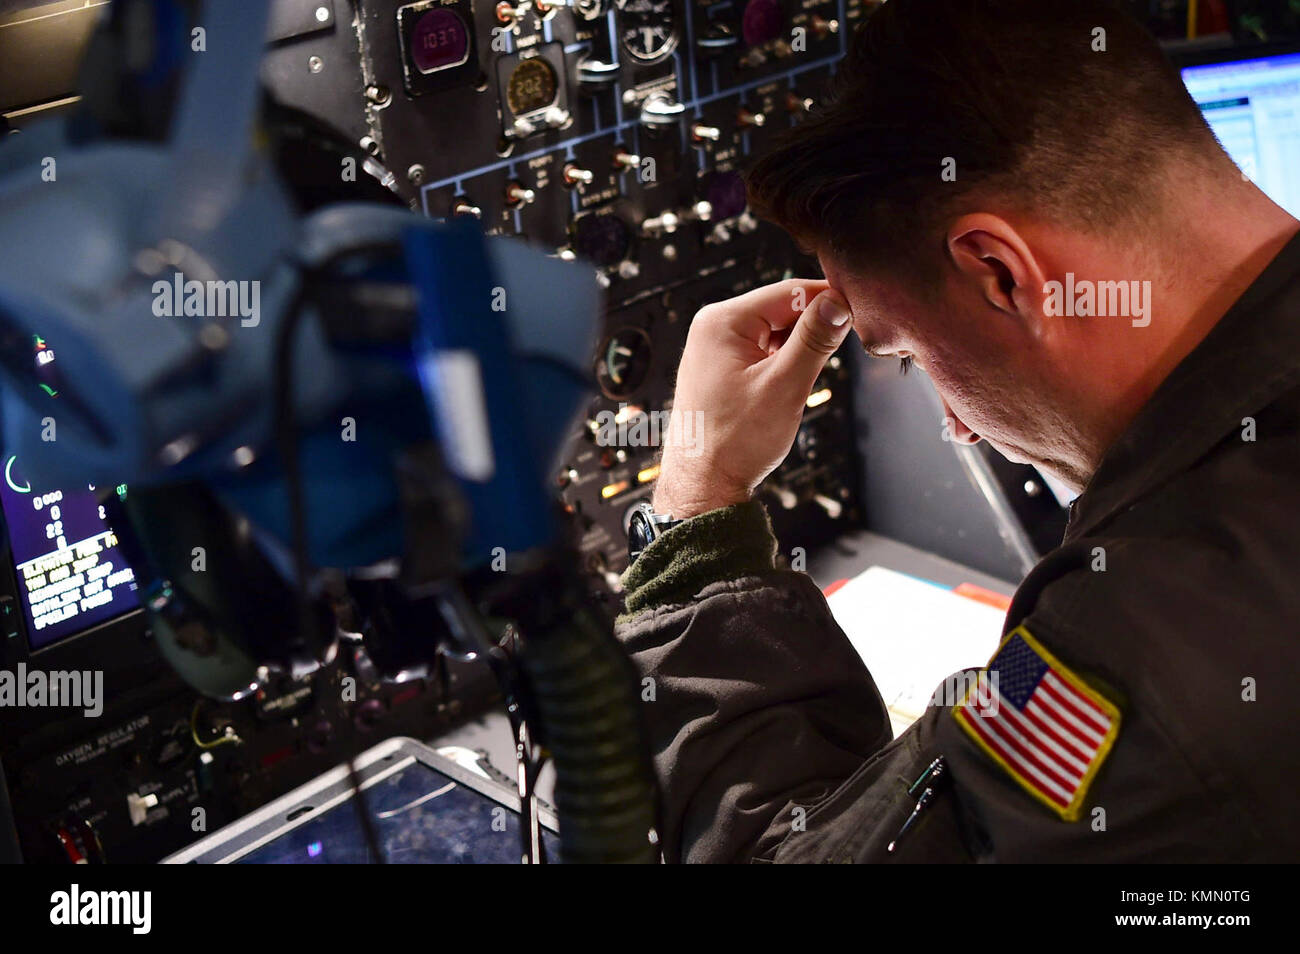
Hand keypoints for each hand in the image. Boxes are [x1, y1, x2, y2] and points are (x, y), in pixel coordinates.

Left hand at [652, 279, 853, 518]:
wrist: (704, 486)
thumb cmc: (733, 442)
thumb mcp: (784, 386)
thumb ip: (814, 341)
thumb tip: (839, 305)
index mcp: (721, 322)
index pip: (789, 291)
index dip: (828, 301)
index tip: (860, 313)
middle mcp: (714, 328)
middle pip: (782, 310)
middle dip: (812, 330)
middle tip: (837, 354)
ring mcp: (716, 349)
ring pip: (776, 333)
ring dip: (799, 351)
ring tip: (801, 383)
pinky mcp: (723, 370)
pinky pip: (764, 353)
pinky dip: (784, 365)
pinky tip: (788, 389)